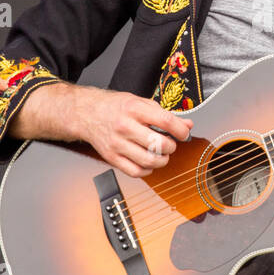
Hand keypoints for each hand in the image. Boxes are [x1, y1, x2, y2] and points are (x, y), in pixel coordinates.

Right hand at [76, 86, 192, 178]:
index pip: (165, 121)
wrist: (86, 113)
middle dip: (171, 147)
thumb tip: (187, 125)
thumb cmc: (115, 107)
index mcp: (134, 109)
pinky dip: (147, 170)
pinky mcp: (111, 157)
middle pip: (158, 144)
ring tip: (161, 154)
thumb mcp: (140, 102)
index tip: (184, 134)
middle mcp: (125, 126)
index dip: (180, 130)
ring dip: (162, 160)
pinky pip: (135, 172)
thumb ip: (164, 114)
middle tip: (170, 144)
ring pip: (149, 161)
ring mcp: (117, 144)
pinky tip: (148, 163)